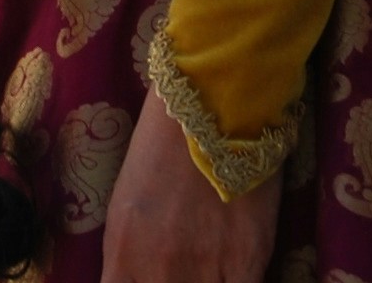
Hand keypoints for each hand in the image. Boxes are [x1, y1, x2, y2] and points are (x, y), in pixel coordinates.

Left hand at [100, 74, 273, 282]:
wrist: (210, 107)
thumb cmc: (162, 148)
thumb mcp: (126, 208)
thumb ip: (131, 258)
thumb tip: (141, 280)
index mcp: (124, 256)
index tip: (150, 278)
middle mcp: (159, 272)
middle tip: (185, 266)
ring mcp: (204, 271)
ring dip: (207, 282)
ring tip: (210, 260)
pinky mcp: (247, 262)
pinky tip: (237, 271)